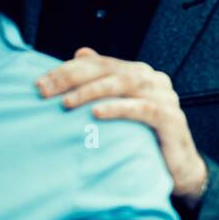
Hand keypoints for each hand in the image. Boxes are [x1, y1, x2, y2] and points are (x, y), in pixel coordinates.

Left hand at [37, 49, 208, 203]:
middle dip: (73, 78)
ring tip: (66, 102)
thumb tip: (81, 52)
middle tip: (44, 90)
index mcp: (140, 73)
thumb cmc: (144, 136)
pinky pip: (143, 109)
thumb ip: (104, 80)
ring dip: (91, 91)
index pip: (100, 63)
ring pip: (124, 84)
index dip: (68, 70)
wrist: (178, 167)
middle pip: (109, 70)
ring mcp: (165, 97)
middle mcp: (154, 80)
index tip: (40, 83)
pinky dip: (118, 108)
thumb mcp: (120, 105)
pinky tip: (96, 112)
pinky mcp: (171, 118)